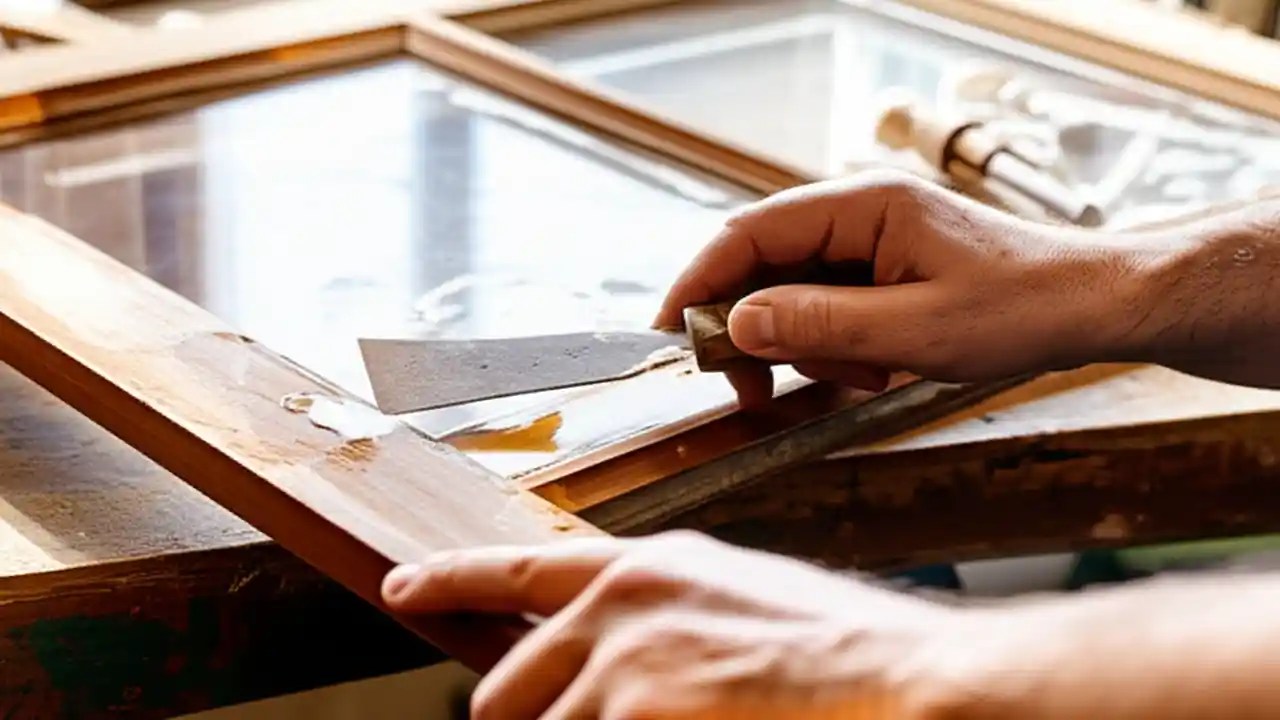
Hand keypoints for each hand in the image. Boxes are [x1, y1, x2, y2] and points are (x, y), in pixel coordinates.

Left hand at [382, 531, 970, 719]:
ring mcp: (619, 666)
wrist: (903, 685)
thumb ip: (651, 621)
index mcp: (645, 570)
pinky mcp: (629, 718)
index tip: (403, 588)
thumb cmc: (838, 655)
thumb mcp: (732, 605)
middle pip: (504, 692)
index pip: (515, 566)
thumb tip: (595, 659)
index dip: (448, 580)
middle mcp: (617, 606)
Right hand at [655, 170, 1172, 405]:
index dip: (700, 280)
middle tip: (748, 388)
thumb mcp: (915, 330)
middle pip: (763, 264)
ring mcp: (870, 242)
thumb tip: (736, 321)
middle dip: (752, 330)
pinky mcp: (883, 270)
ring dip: (805, 348)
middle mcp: (858, 214)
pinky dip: (834, 349)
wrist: (1092, 306)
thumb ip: (819, 324)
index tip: (671, 332)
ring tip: (856, 380)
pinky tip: (872, 373)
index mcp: (863, 206)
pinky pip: (828, 308)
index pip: (751, 233)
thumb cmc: (1021, 308)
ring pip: (792, 294)